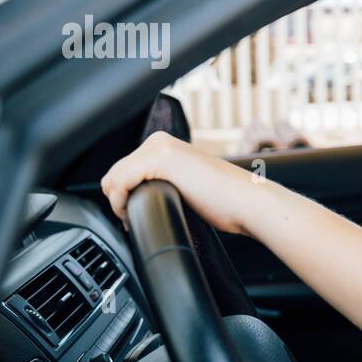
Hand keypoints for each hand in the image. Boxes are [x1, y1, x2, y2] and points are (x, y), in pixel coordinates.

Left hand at [100, 131, 263, 233]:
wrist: (249, 203)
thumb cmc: (226, 202)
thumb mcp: (188, 187)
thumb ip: (167, 185)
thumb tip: (142, 201)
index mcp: (166, 145)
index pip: (123, 170)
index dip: (123, 196)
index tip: (135, 216)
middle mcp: (160, 140)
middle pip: (114, 174)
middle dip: (119, 200)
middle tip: (135, 220)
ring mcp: (159, 147)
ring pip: (112, 178)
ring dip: (119, 204)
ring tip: (135, 220)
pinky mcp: (160, 160)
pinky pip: (119, 183)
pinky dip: (121, 204)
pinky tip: (134, 215)